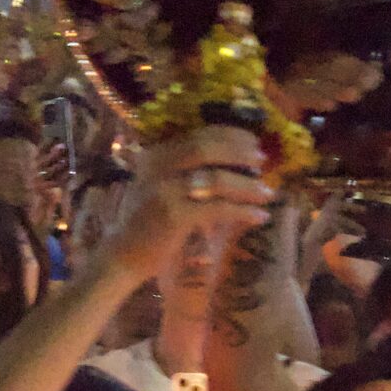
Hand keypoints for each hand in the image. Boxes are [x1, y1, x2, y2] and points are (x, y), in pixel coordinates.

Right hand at [104, 126, 275, 281]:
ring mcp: (165, 191)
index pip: (198, 135)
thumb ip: (186, 170)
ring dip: (248, 186)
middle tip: (262, 163)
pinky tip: (259, 216)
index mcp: (156, 155)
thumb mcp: (159, 185)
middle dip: (240, 153)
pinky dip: (243, 211)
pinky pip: (218, 208)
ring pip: (217, 179)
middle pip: (207, 148)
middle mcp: (157, 166)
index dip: (231, 136)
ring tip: (267, 194)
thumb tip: (234, 162)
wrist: (122, 255)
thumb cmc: (148, 222)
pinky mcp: (174, 216)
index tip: (253, 143)